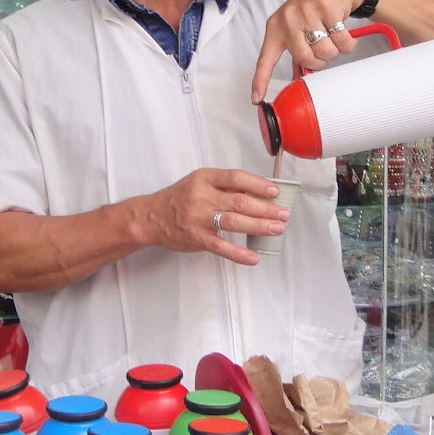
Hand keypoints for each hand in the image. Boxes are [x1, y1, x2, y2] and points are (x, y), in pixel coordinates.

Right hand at [139, 168, 289, 263]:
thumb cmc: (179, 199)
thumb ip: (224, 186)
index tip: (274, 191)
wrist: (151, 217)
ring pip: (234, 222)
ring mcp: (198, 218)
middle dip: (265, 208)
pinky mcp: (196, 238)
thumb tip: (258, 192)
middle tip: (282, 214)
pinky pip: (221, 247)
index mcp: (204, 178)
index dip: (258, 184)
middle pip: (240, 201)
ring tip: (276, 229)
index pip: (236, 178)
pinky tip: (253, 257)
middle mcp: (201, 196)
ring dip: (259, 226)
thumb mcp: (199, 183)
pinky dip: (239, 253)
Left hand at [251, 0, 365, 102]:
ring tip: (333, 37)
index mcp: (276, 28)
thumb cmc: (313, 9)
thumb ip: (296, 53)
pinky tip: (342, 30)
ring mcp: (306, 12)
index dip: (261, 80)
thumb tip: (297, 79)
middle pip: (305, 58)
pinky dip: (347, 42)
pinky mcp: (326, 8)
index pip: (265, 59)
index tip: (257, 98)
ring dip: (335, 51)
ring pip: (325, 51)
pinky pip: (341, 40)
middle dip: (320, 60)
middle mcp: (288, 19)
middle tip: (323, 49)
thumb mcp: (297, 29)